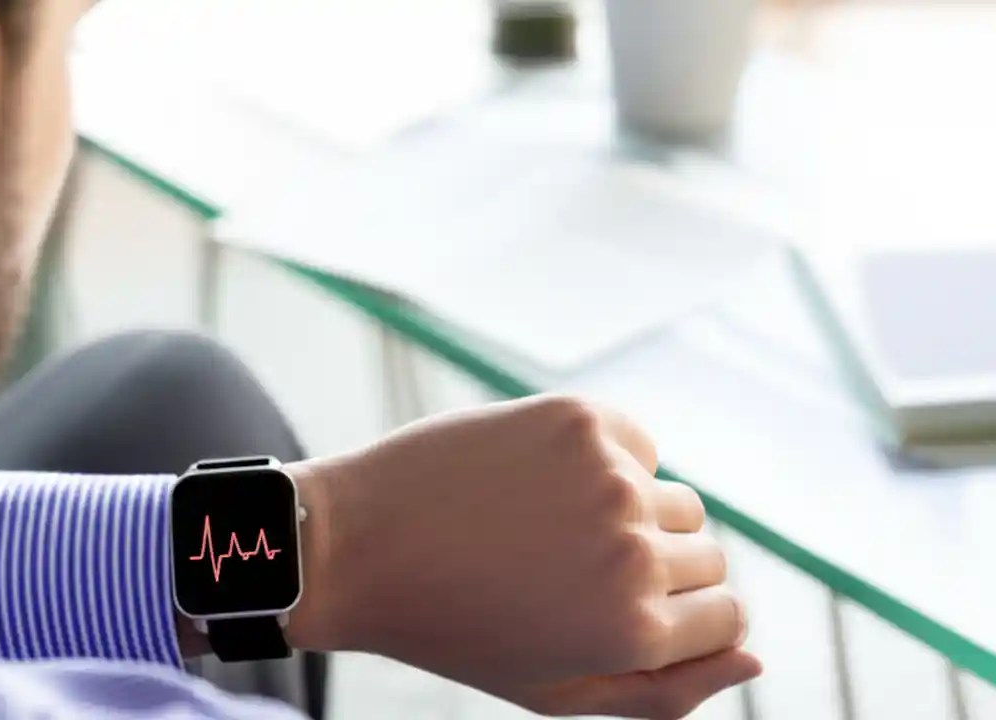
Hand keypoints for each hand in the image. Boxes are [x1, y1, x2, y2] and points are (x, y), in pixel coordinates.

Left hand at [287, 395, 760, 717]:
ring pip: (680, 499)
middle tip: (570, 572)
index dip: (681, 618)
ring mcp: (609, 478)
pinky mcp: (580, 418)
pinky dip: (608, 463)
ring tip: (553, 529)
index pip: (731, 616)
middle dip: (658, 570)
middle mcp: (635, 552)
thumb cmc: (457, 627)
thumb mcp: (558, 691)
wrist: (357, 545)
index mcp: (635, 631)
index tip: (624, 610)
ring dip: (636, 516)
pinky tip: (540, 482)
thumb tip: (757, 652)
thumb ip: (667, 691)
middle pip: (709, 556)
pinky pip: (639, 445)